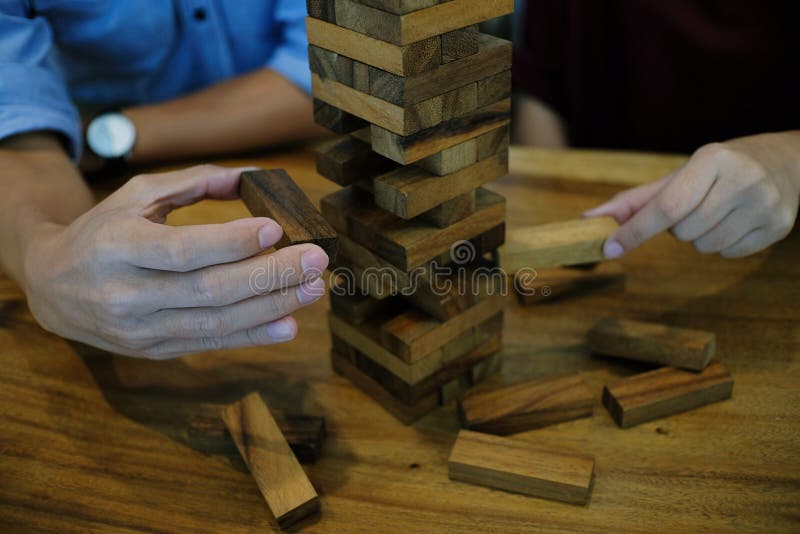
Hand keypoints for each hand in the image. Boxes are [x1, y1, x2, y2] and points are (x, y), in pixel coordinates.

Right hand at [21, 165, 329, 358]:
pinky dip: (253, 336)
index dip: (231, 242)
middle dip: (269, 275)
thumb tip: (255, 177)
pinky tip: (288, 324)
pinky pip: (211, 344)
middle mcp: (127, 295)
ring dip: (272, 306)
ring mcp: (141, 330)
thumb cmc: (103, 232)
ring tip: (312, 289)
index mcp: (117, 248)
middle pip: (209, 290)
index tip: (276, 228)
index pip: (181, 250)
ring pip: (216, 322)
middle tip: (316, 259)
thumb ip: (194, 182)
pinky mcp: (155, 351)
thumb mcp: (136, 196)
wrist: (53, 287)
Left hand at [584, 132, 799, 257]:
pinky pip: (729, 254)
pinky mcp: (779, 226)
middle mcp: (743, 179)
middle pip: (682, 231)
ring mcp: (766, 203)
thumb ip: (633, 201)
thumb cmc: (717, 170)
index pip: (666, 207)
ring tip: (716, 211)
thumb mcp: (677, 176)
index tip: (609, 248)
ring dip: (699, 237)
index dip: (635, 231)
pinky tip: (736, 221)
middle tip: (695, 206)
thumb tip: (589, 220)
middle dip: (677, 227)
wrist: (783, 162)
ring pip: (705, 247)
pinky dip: (724, 244)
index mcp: (713, 159)